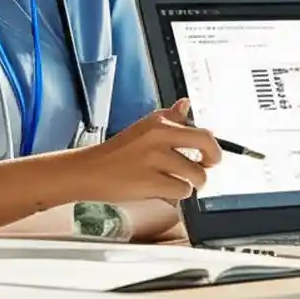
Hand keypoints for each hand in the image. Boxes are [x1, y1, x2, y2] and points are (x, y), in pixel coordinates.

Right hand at [71, 99, 222, 202]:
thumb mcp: (143, 128)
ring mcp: (155, 159)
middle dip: (213, 160)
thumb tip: (186, 104)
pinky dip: (177, 194)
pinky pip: (181, 191)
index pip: (202, 131)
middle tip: (206, 167)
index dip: (212, 146)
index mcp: (159, 122)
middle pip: (207, 145)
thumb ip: (169, 118)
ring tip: (179, 183)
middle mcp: (159, 136)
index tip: (209, 154)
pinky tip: (165, 191)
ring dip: (192, 184)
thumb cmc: (117, 153)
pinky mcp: (150, 181)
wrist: (86, 171)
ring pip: (196, 175)